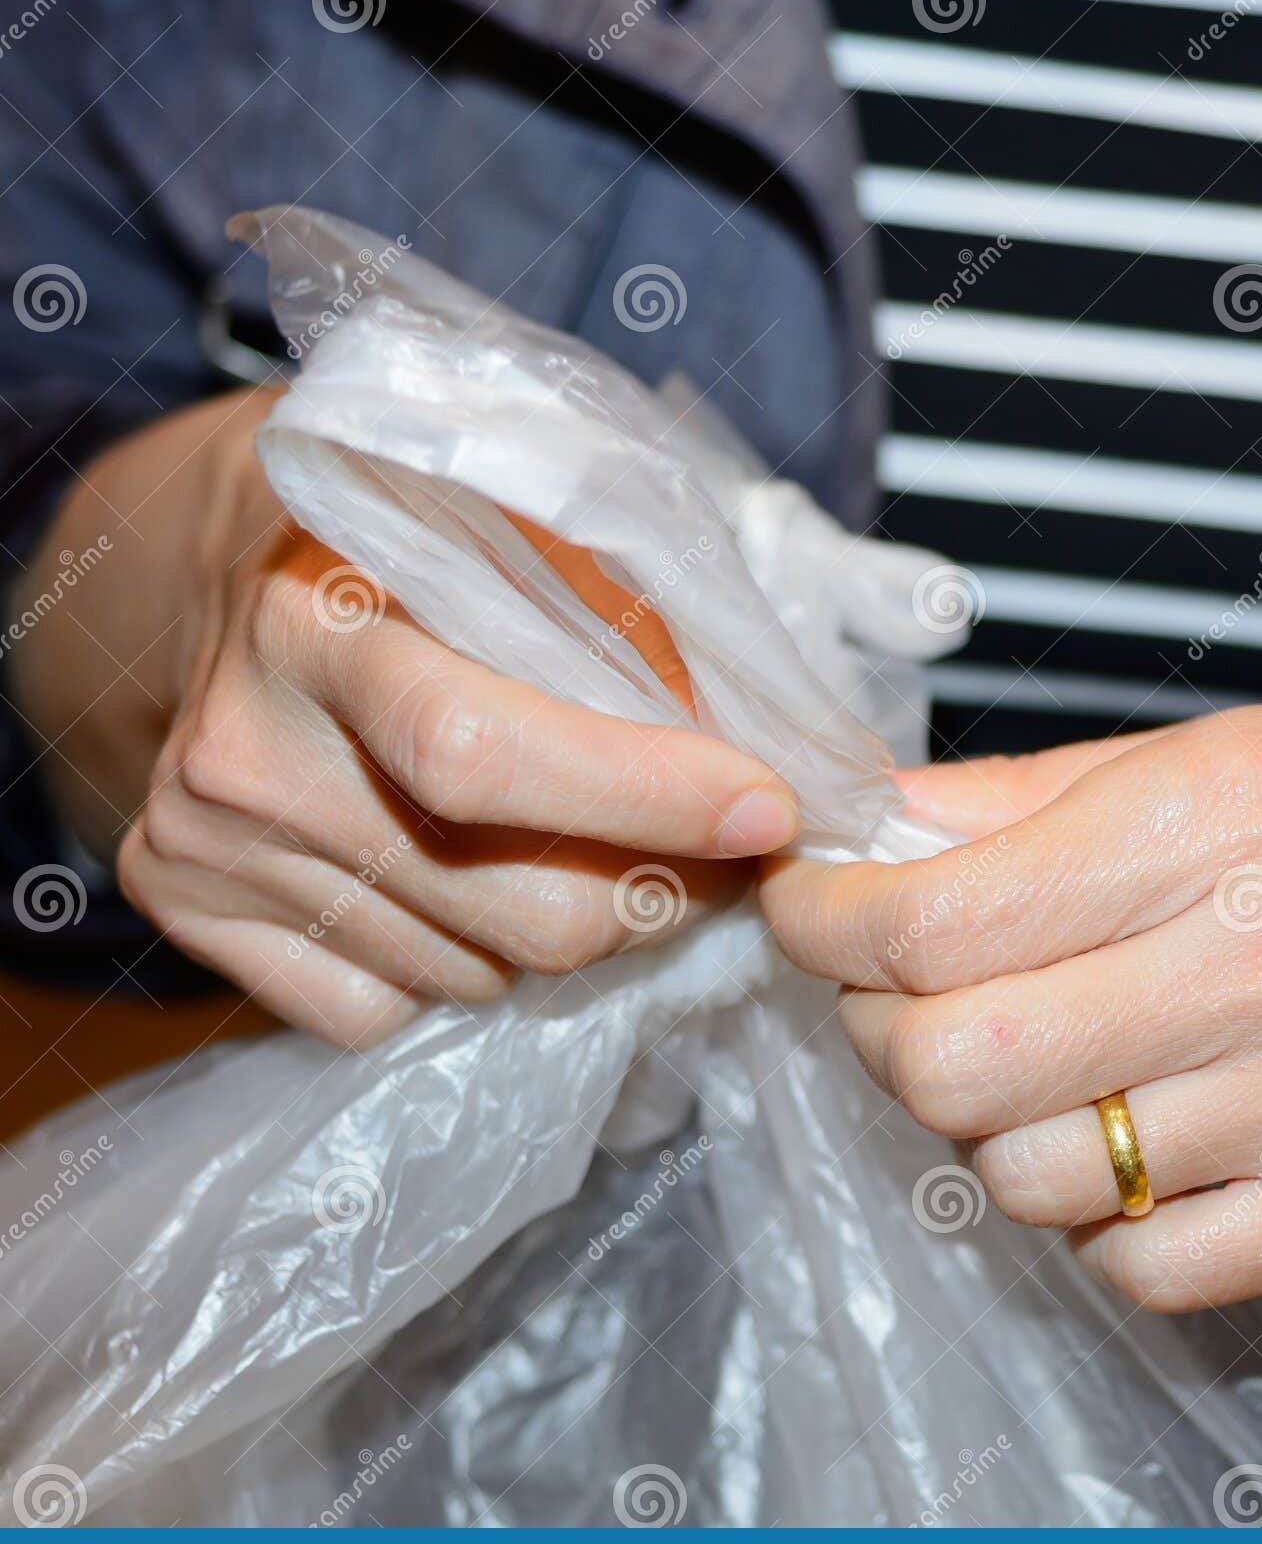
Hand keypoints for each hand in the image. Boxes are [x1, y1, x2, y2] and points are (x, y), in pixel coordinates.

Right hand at [12, 388, 797, 1045]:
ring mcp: (207, 851)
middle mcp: (246, 751)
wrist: (225, 576)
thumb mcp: (511, 532)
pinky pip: (388, 1011)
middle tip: (720, 855)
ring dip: (569, 931)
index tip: (765, 810)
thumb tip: (787, 757)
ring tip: (584, 846)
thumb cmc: (402, 541)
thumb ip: (633, 633)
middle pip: (511, 907)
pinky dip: (466, 966)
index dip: (643, 797)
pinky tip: (466, 882)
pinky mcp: (192, 918)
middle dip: (657, 897)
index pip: (481, 755)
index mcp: (317, 623)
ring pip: (473, 975)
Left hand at [760, 699, 1261, 1309]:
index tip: (808, 911)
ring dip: (977, 1125)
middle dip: (872, 1027)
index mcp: (1199, 831)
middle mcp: (1247, 975)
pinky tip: (1118, 1142)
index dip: (823, 922)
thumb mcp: (1217, 750)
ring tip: (1020, 1063)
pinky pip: (1138, 1269)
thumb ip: (1026, 796)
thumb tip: (880, 828)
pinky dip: (1087, 1217)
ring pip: (1022, 1180)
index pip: (931, 918)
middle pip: (946, 1065)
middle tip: (893, 990)